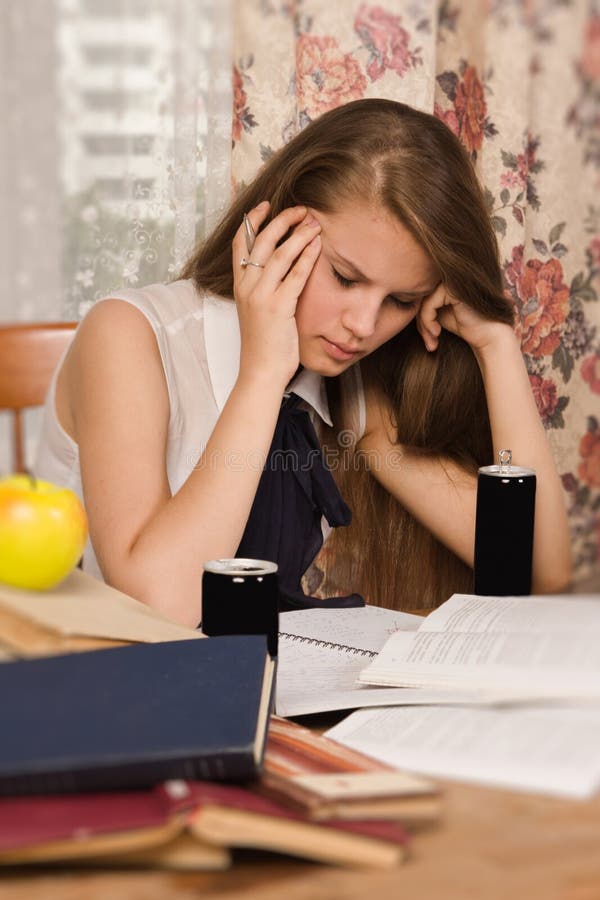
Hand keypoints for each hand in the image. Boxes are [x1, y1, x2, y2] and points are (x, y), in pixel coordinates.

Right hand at [232, 202, 321, 386]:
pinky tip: (317, 245)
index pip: (240, 245)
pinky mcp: (278, 307)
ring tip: (314, 222)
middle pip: (261, 242)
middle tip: (300, 209)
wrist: (260, 371)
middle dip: (281, 220)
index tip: (265, 206)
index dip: (252, 222)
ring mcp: (262, 296)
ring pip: (279, 254)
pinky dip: (307, 257)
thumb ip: (264, 290)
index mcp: (240, 287)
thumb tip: (279, 273)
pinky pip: (295, 275)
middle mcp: (247, 287)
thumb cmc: (263, 345)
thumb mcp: (257, 312)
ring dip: (298, 234)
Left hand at [416, 283, 514, 353]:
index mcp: (446, 279)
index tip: (428, 339)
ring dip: (424, 326)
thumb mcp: (440, 314)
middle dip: (421, 324)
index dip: (421, 320)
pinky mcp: (452, 287)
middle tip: (429, 343)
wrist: (488, 335)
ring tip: (432, 341)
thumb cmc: (466, 325)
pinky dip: (428, 322)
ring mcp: (452, 279)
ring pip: (423, 302)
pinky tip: (437, 333)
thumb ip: (425, 305)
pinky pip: (428, 305)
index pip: (422, 297)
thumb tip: (403, 304)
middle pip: (420, 299)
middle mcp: (449, 274)